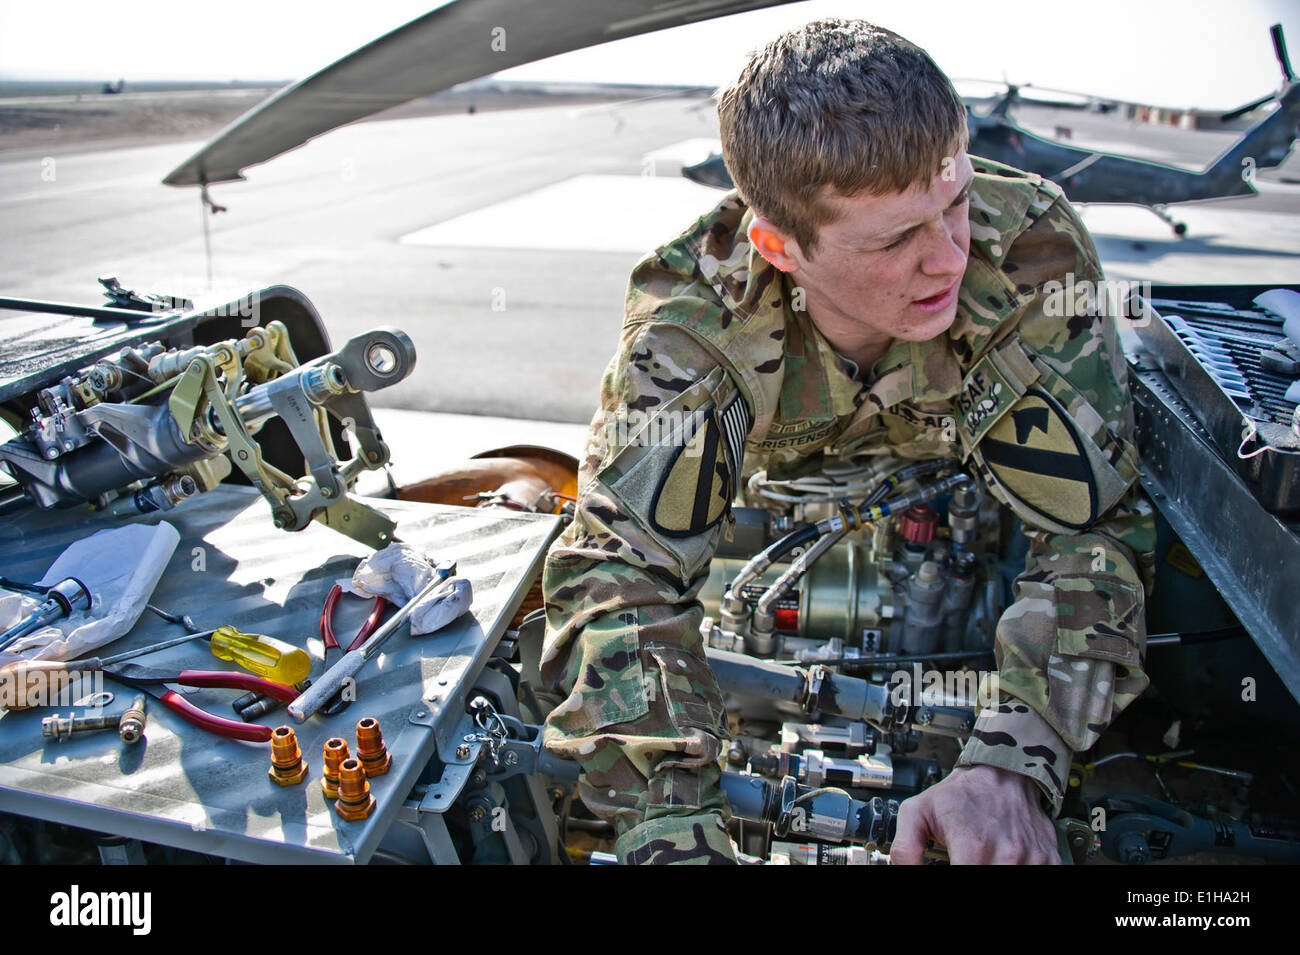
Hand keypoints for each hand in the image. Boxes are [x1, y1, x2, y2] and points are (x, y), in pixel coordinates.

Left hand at [890, 764, 1059, 864]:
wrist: (1001, 771)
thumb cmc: (961, 792)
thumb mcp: (918, 811)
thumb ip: (905, 848)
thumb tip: (899, 870)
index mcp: (973, 846)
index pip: (964, 880)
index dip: (949, 881)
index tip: (947, 869)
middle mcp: (1006, 854)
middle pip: (989, 884)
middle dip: (971, 876)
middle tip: (962, 862)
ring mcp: (1031, 857)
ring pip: (1014, 880)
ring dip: (995, 872)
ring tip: (981, 860)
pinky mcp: (1049, 858)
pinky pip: (1041, 876)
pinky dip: (1021, 873)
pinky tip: (1002, 862)